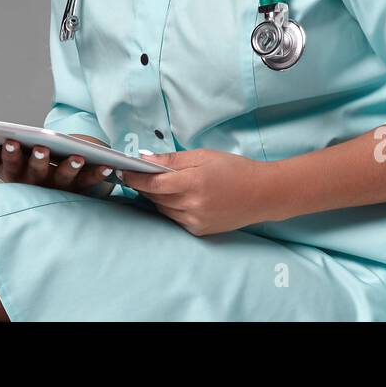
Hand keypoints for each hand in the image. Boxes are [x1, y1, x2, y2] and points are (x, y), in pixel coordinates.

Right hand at [0, 134, 116, 197]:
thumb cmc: (23, 169)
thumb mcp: (1, 161)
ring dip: (69, 169)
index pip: (9, 165)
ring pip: (63, 181)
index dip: (9, 155)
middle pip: (36, 174)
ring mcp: (58, 189)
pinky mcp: (81, 190)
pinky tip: (108, 166)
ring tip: (77, 157)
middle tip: (40, 149)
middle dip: (37, 161)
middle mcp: (36, 186)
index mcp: (16, 176)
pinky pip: (90, 183)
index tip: (10, 141)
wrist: (54, 196)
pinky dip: (99, 175)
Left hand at [118, 149, 273, 235]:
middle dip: (143, 186)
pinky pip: (175, 219)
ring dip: (156, 198)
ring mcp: (196, 220)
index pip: (153, 183)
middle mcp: (192, 205)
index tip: (123, 171)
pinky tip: (175, 198)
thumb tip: (146, 160)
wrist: (262, 194)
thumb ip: (173, 160)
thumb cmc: (234, 169)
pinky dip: (170, 208)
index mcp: (193, 182)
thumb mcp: (204, 156)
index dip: (134, 177)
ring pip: (163, 209)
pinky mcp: (199, 230)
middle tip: (135, 174)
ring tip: (156, 185)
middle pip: (155, 197)